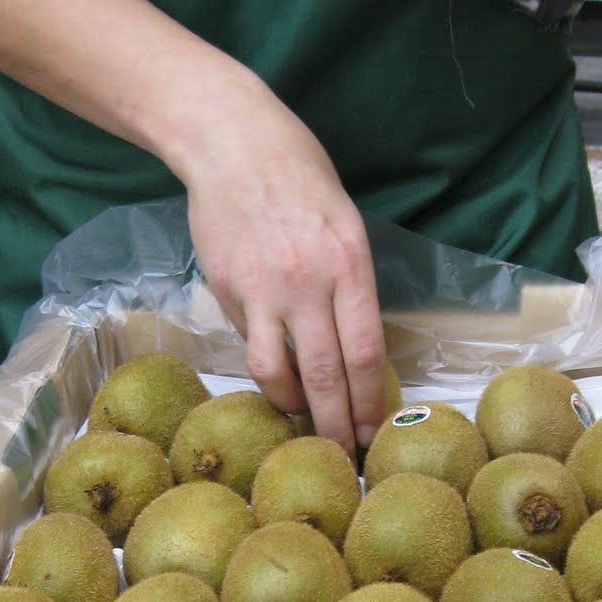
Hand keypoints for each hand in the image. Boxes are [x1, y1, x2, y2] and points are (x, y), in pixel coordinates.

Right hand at [177, 79, 387, 459]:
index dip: (370, 403)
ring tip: (303, 421)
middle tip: (346, 456)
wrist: (232, 144)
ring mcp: (262, 290)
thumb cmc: (300, 180)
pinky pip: (249, 344)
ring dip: (293, 407)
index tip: (374, 432)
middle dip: (337, 425)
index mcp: (349, 266)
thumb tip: (352, 350)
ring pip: (277, 374)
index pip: (366, 354)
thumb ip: (350, 288)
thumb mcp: (345, 227)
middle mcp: (308, 283)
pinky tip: (274, 374)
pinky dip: (264, 367)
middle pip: (327, 375)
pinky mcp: (227, 292)